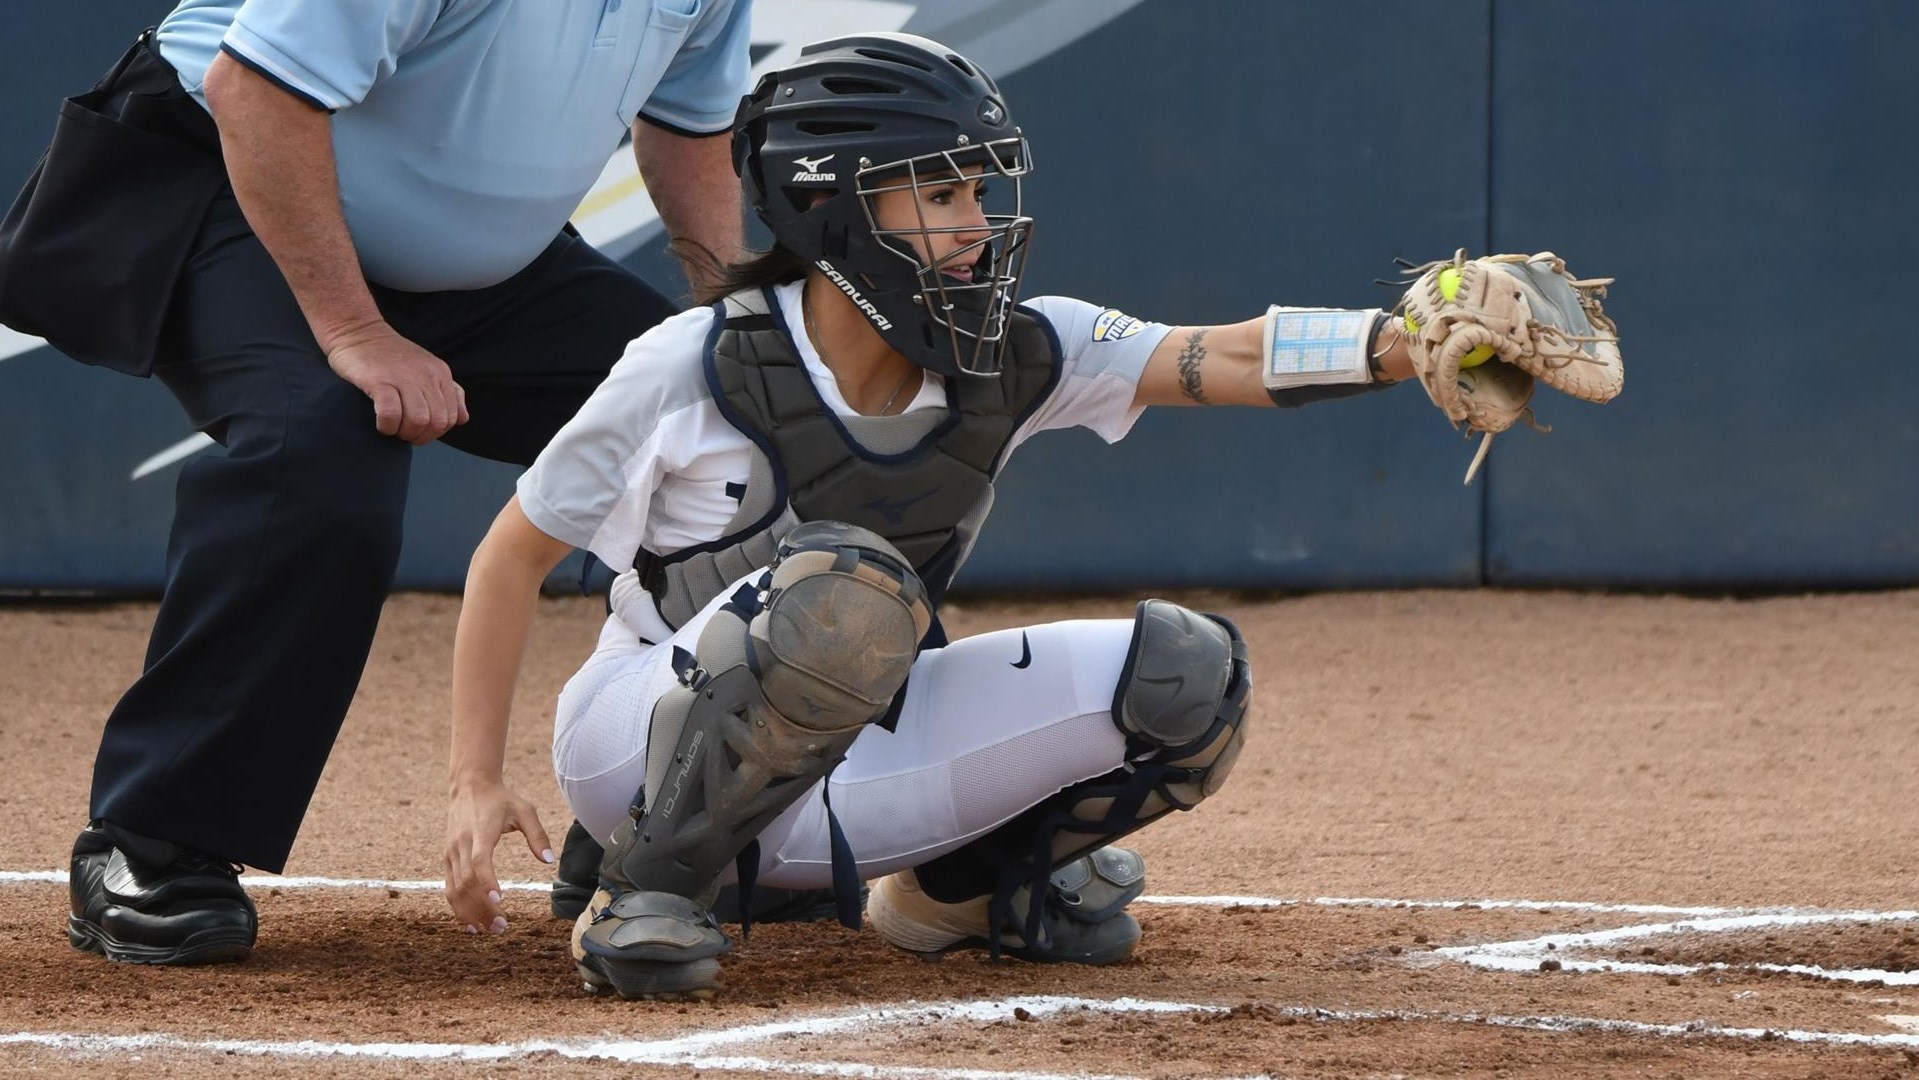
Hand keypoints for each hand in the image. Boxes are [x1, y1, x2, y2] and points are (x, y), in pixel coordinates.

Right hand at [323, 322, 469, 444]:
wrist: (357, 330)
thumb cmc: (389, 355)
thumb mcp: (426, 368)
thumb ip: (448, 392)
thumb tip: (463, 418)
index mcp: (440, 373)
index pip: (451, 417)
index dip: (435, 433)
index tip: (418, 430)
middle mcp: (426, 375)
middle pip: (437, 422)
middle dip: (420, 436)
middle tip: (404, 433)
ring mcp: (403, 376)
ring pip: (418, 420)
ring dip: (404, 433)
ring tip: (392, 429)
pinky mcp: (378, 380)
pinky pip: (391, 414)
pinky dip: (387, 426)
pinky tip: (381, 424)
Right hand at [443, 777, 554, 933]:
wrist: (469, 785)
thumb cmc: (500, 799)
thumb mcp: (525, 810)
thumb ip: (538, 835)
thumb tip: (550, 860)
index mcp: (480, 832)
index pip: (479, 860)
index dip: (487, 881)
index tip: (499, 899)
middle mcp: (460, 845)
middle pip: (467, 882)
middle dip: (483, 907)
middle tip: (502, 927)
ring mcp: (450, 853)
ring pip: (455, 890)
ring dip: (470, 913)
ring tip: (489, 930)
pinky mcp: (446, 858)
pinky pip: (449, 888)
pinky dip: (458, 908)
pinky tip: (471, 924)